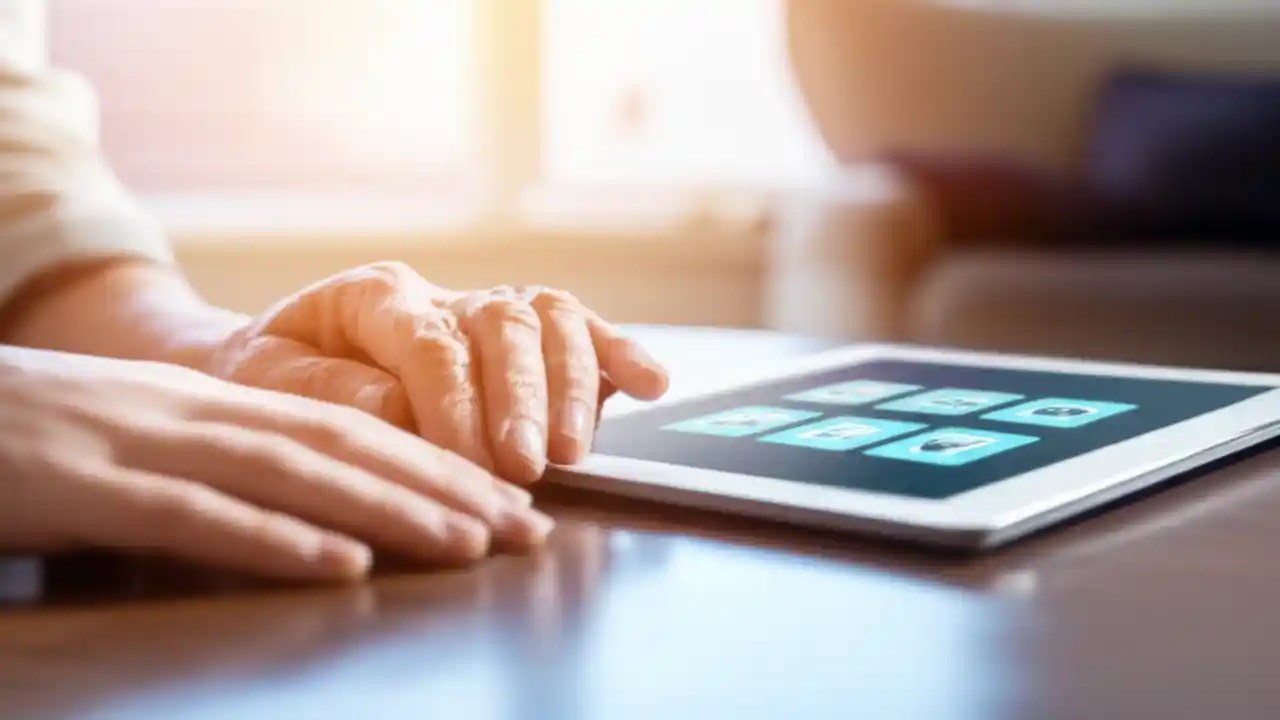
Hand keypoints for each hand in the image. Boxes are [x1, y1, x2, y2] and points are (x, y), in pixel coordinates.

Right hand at [0, 345, 553, 580]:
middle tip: (526, 528)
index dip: (437, 463)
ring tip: (469, 542)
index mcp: (219, 405)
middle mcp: (201, 416)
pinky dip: (278, 540)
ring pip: (296, 474)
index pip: (352, 429)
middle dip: (446, 486)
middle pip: (348, 446)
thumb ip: (231, 463)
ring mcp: (147, 448)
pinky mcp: (93, 491)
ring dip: (392, 508)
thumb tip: (319, 509)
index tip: (506, 500)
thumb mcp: (150, 439)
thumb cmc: (40, 436)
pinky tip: (343, 566)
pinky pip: (200, 516)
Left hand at [205, 262, 668, 483]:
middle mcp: (441, 294)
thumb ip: (332, 393)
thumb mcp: (268, 382)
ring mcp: (486, 310)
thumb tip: (405, 411)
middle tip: (528, 467)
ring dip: (572, 386)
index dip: (457, 402)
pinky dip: (616, 354)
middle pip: (503, 324)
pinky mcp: (522, 337)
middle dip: (522, 399)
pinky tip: (650, 383)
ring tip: (575, 452)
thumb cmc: (266, 376)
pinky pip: (578, 330)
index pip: (430, 341)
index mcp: (374, 295)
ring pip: (550, 320)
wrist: (271, 359)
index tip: (471, 461)